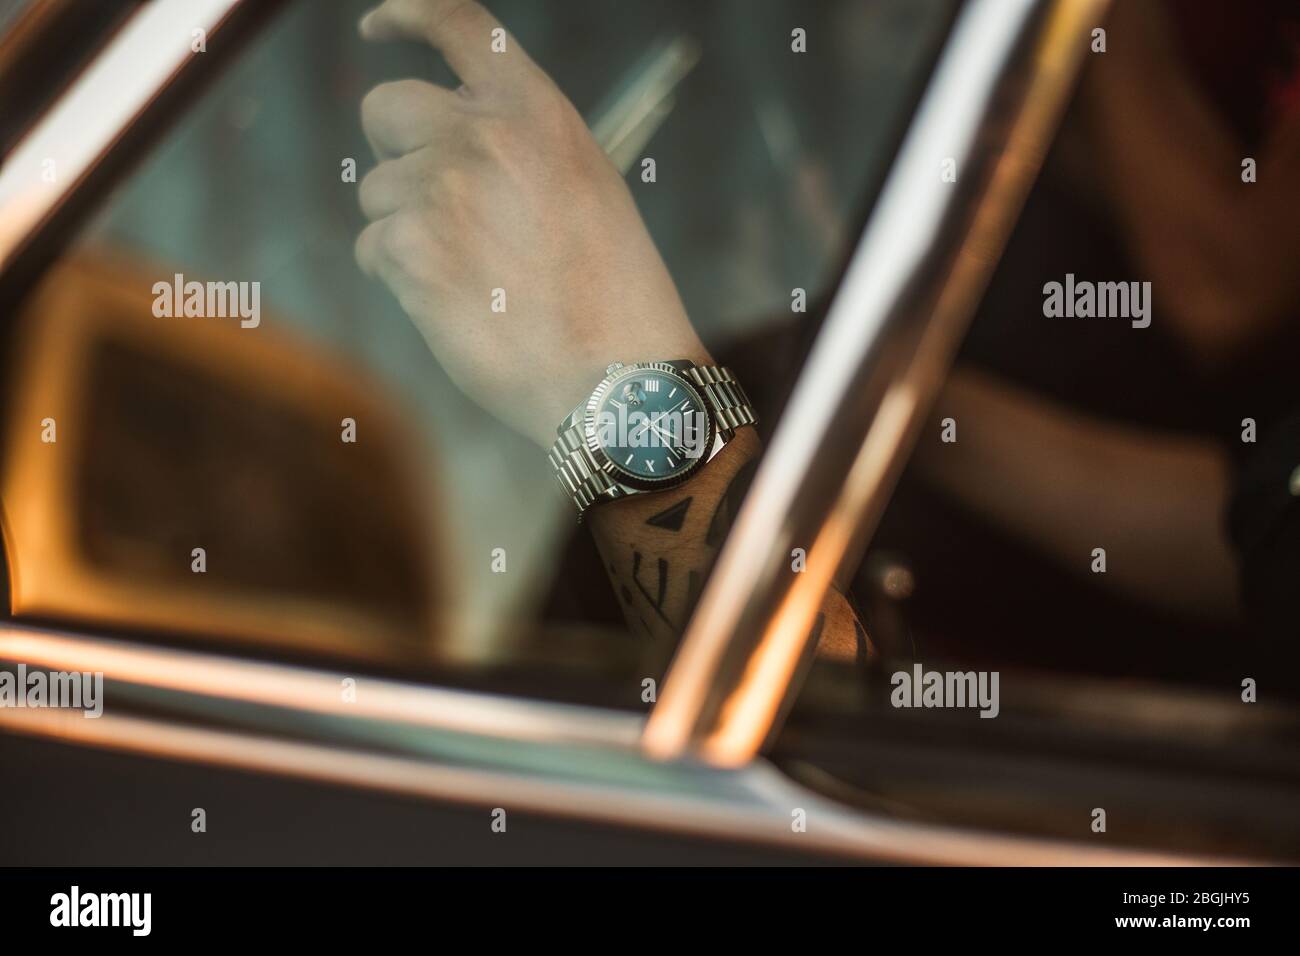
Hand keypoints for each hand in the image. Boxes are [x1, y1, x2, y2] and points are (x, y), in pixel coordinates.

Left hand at [355, 0, 710, 446]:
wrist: (613, 375)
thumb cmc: (610, 293)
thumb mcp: (585, 185)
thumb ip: (518, 144)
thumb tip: (446, 140)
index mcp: (535, 109)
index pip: (454, 20)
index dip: (405, 15)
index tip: (379, 30)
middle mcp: (482, 135)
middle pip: (385, 108)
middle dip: (394, 150)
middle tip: (432, 199)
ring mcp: (441, 190)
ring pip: (376, 192)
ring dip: (405, 229)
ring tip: (469, 273)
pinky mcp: (410, 251)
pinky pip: (372, 247)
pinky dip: (398, 275)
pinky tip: (451, 301)